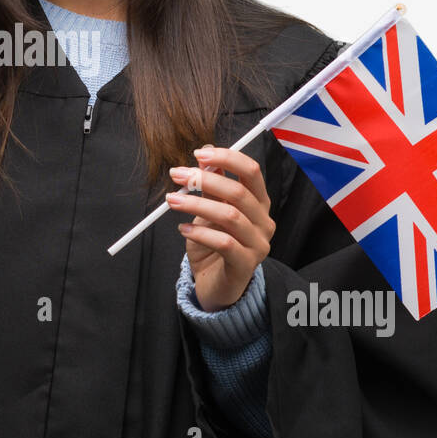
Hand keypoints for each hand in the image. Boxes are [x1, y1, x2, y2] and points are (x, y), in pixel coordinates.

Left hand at [164, 145, 275, 312]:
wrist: (215, 284)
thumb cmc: (213, 244)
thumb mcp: (209, 210)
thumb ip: (211, 186)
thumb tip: (204, 155)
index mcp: (259, 202)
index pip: (251, 171)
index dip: (226, 159)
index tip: (198, 154)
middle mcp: (264, 221)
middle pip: (239, 192)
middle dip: (204, 180)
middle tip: (177, 175)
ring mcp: (258, 244)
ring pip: (230, 216)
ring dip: (197, 204)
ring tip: (172, 200)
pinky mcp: (246, 265)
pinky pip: (224, 243)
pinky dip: (200, 232)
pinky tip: (183, 228)